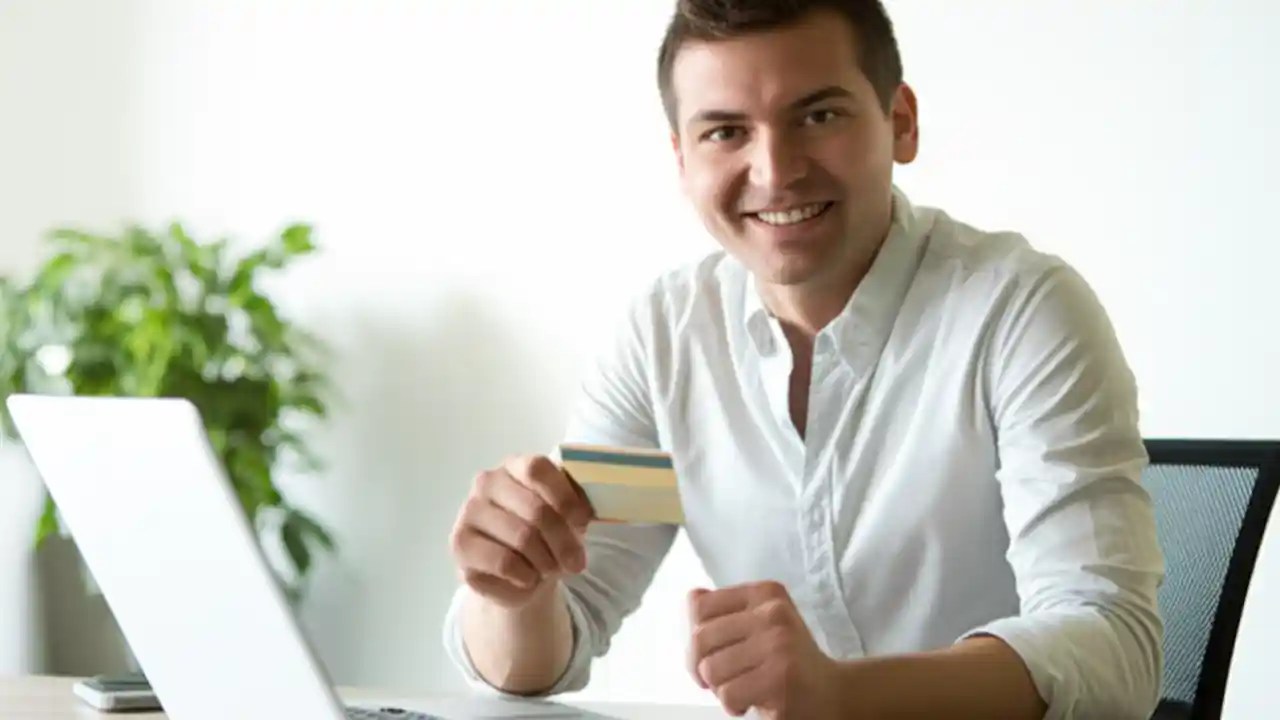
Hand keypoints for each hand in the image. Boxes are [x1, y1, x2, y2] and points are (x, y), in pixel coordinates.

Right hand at [450, 455, 593, 608]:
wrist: (520, 573)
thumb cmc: (547, 535)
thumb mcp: (567, 515)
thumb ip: (577, 504)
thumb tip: (587, 511)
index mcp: (515, 466)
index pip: (538, 469)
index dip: (565, 497)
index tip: (583, 523)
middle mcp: (487, 483)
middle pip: (535, 510)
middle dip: (564, 542)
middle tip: (576, 563)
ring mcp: (469, 512)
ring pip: (522, 539)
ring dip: (546, 562)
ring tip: (550, 569)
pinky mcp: (460, 545)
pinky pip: (504, 563)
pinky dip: (526, 576)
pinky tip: (527, 578)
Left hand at [688, 581, 840, 718]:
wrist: (832, 691)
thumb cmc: (789, 658)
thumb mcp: (763, 622)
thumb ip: (728, 612)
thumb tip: (692, 597)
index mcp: (764, 593)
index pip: (700, 606)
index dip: (694, 636)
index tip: (707, 653)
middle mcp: (772, 613)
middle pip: (700, 638)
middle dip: (700, 666)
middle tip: (716, 680)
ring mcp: (777, 644)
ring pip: (711, 669)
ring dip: (720, 688)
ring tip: (742, 688)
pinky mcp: (779, 678)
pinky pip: (728, 694)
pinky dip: (733, 705)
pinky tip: (751, 701)